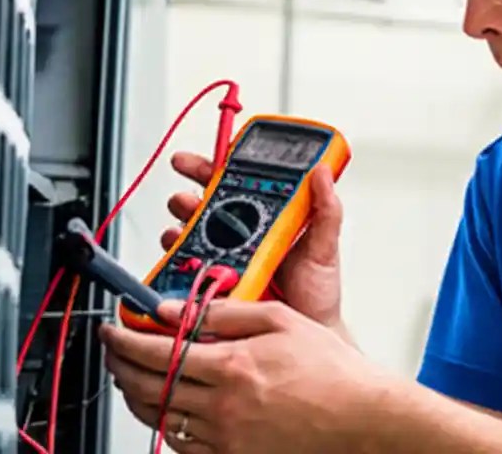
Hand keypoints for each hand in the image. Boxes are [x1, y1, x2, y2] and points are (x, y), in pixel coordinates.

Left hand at [100, 299, 383, 453]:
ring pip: (157, 419)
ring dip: (132, 396)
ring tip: (128, 377)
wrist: (362, 419)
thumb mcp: (281, 320)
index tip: (112, 330)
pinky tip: (162, 408)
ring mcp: (226, 438)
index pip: (156, 352)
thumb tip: (175, 311)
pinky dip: (161, 424)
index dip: (123, 340)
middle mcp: (223, 406)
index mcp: (233, 366)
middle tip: (112, 350)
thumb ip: (225, 313)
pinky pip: (180, 444)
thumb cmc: (331, 372)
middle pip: (146, 387)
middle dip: (118, 366)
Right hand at [162, 152, 346, 334]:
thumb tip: (323, 172)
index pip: (235, 186)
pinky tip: (177, 261)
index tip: (199, 162)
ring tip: (179, 227)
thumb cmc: (318, 293)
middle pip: (204, 208)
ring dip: (178, 228)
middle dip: (187, 198)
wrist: (309, 338)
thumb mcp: (324, 248)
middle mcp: (240, 239)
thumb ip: (326, 210)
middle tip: (182, 198)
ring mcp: (224, 264)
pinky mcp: (213, 290)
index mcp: (265, 221)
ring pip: (190, 238)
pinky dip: (175, 265)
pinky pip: (186, 273)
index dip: (213, 169)